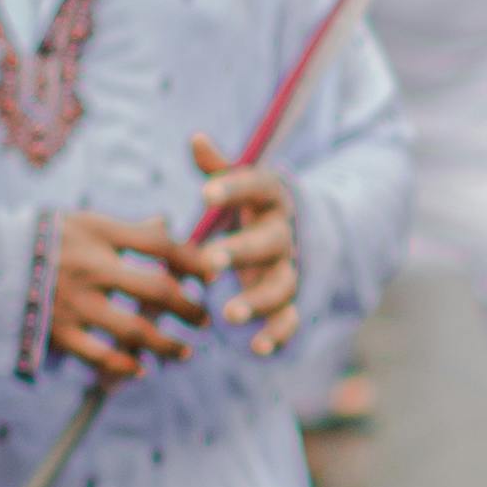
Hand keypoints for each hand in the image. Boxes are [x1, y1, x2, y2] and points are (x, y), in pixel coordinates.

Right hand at [47, 208, 211, 385]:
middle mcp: (89, 266)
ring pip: (136, 330)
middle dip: (189, 307)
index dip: (194, 260)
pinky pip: (101, 356)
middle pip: (156, 289)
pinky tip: (140, 369)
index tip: (214, 274)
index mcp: (96, 232)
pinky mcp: (57, 330)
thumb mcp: (79, 222)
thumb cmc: (42, 241)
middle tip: (204, 319)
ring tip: (184, 352)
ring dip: (167, 345)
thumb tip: (165, 225)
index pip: (159, 244)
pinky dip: (125, 366)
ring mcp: (74, 301)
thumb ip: (123, 230)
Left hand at [185, 141, 300, 353]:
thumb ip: (218, 168)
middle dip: (242, 252)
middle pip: (271, 242)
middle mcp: (283, 235)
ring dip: (258, 301)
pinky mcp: (288, 301)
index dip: (234, 189)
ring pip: (282, 285)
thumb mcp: (236, 185)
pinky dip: (278, 334)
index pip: (258, 186)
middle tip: (210, 261)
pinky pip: (290, 319)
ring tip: (227, 315)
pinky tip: (258, 348)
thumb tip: (195, 138)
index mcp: (271, 200)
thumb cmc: (248, 208)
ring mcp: (288, 269)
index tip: (203, 194)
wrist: (291, 236)